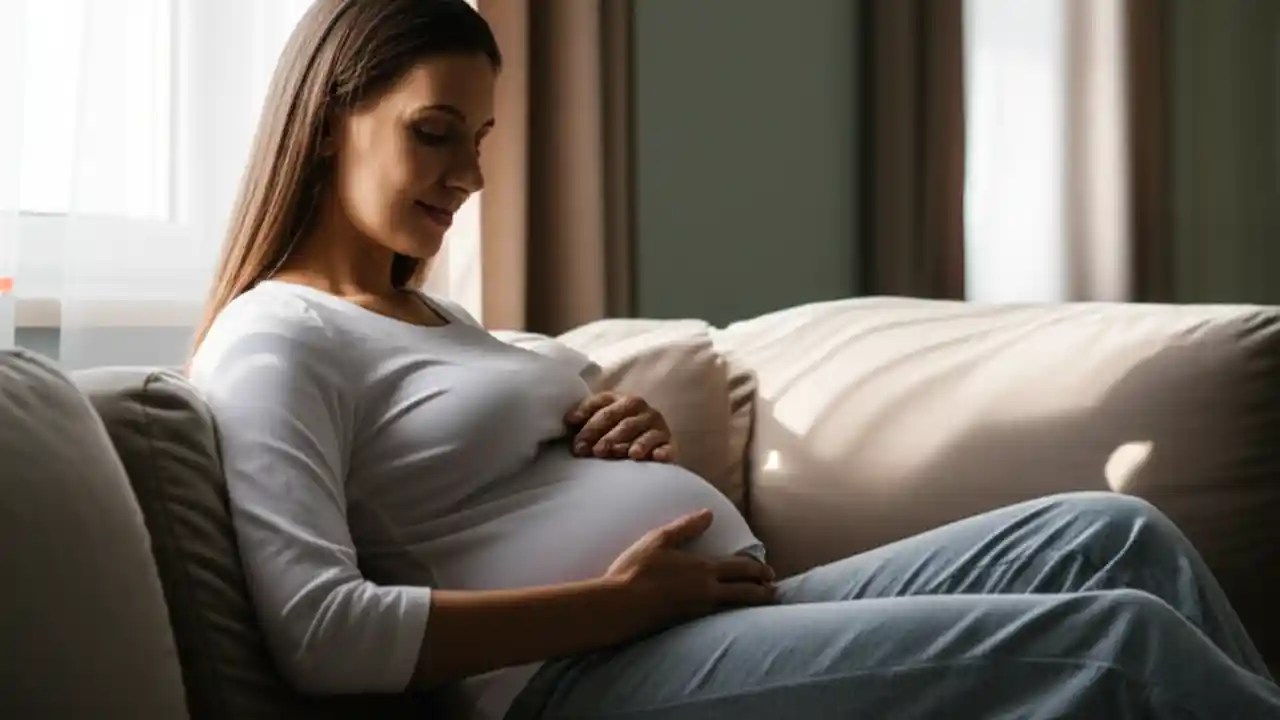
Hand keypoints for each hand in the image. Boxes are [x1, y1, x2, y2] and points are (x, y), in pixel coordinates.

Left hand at [565, 391, 677, 461]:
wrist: (651, 442)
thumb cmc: (618, 432)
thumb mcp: (602, 420)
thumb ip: (586, 416)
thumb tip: (568, 420)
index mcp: (622, 400)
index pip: (603, 405)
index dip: (587, 419)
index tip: (573, 433)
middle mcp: (642, 409)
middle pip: (622, 420)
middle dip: (606, 435)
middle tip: (592, 451)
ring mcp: (657, 426)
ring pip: (643, 433)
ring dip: (628, 443)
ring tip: (616, 453)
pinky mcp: (669, 444)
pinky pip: (666, 447)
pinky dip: (661, 452)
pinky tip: (655, 457)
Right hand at [605, 510, 776, 629]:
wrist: (618, 606)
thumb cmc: (635, 570)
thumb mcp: (659, 540)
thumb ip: (686, 527)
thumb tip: (708, 514)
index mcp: (702, 569)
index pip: (740, 569)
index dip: (758, 570)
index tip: (769, 572)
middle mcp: (706, 591)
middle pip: (744, 592)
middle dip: (762, 590)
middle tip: (772, 589)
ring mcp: (698, 611)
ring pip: (734, 608)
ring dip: (750, 604)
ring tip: (759, 603)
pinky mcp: (686, 624)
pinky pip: (717, 619)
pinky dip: (730, 615)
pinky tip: (727, 615)